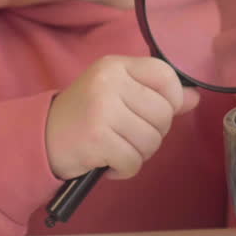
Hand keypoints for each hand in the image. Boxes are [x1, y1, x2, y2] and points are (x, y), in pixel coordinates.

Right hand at [46, 56, 199, 179]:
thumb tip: (195, 97)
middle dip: (153, 133)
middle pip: (163, 114)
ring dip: (138, 154)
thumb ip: (155, 94)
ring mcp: (101, 109)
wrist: (40, 138)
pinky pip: (133, 162)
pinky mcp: (96, 138)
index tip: (154, 114)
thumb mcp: (117, 95)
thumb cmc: (84, 116)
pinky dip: (124, 170)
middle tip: (127, 135)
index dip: (172, 100)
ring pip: (151, 141)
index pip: (165, 76)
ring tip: (116, 148)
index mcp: (115, 65)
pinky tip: (108, 163)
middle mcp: (109, 82)